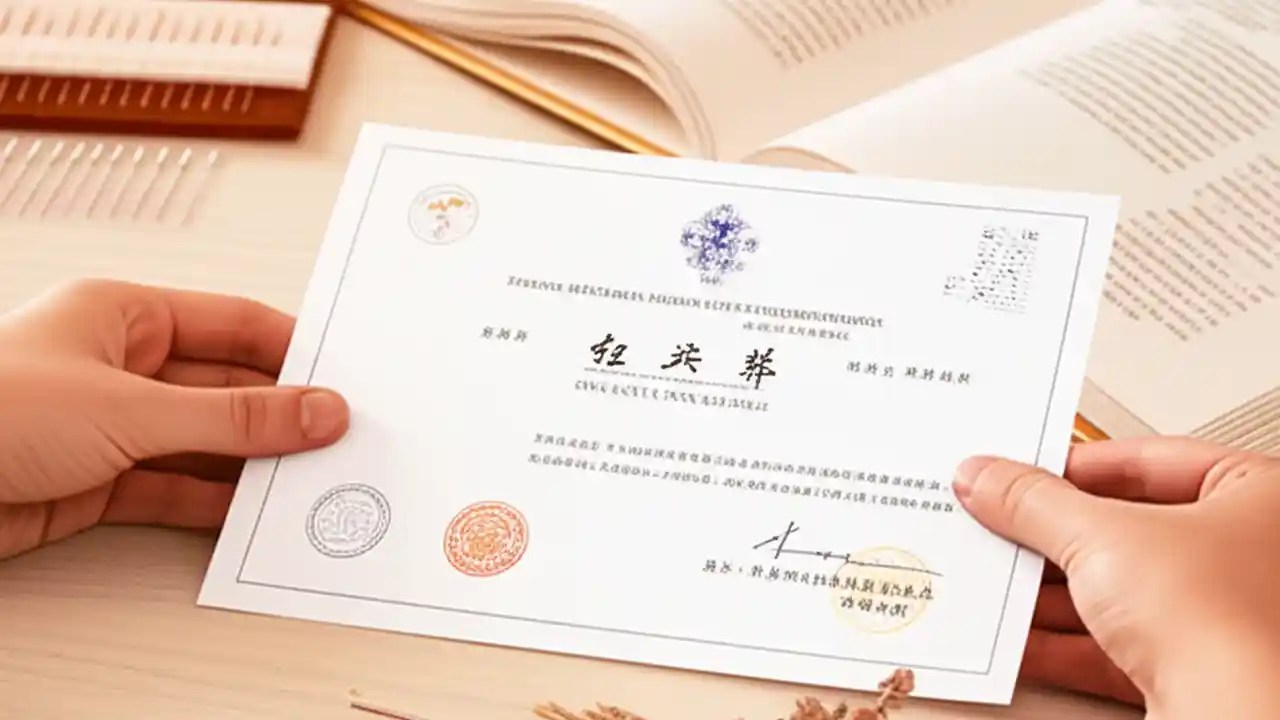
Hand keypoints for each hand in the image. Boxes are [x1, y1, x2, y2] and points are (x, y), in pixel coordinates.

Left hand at [0, 279, 348, 559]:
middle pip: (223, 386)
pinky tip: (253, 509)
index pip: (233, 323)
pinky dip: (213, 501)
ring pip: (203, 441)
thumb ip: (233, 418)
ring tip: (308, 477)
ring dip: (251, 462)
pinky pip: (173, 487)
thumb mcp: (130, 409)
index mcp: (123, 314)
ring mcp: (108, 425)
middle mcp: (119, 365)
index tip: (343, 379)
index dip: (293, 350)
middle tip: (338, 436)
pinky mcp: (96, 481)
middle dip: (279, 413)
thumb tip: (315, 411)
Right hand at [954, 437, 1279, 715]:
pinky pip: (1120, 643)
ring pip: (1119, 591)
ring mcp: (1228, 616)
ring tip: (1006, 582)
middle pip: (1127, 528)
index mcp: (1259, 496)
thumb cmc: (1224, 622)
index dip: (1072, 468)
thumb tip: (990, 480)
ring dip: (1054, 593)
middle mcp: (1255, 554)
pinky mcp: (1200, 671)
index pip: (1146, 461)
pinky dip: (1067, 641)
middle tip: (1006, 525)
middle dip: (1055, 537)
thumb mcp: (1100, 537)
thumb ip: (1033, 502)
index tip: (1021, 475)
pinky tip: (1026, 637)